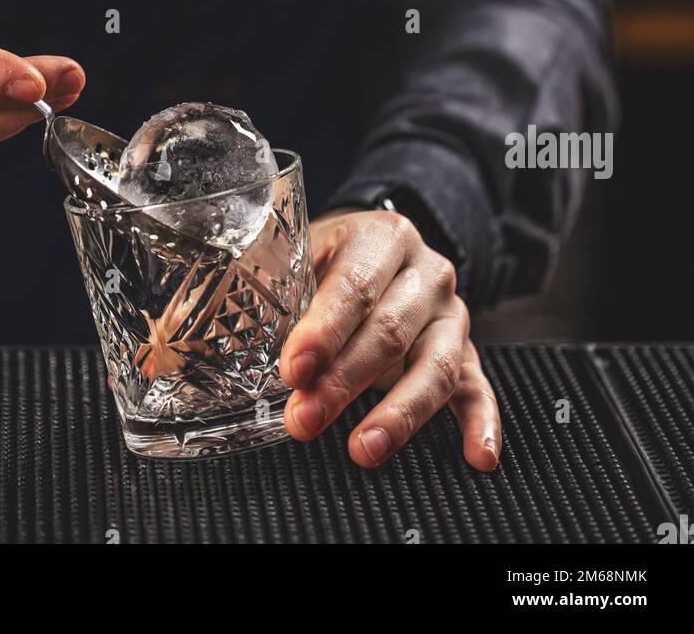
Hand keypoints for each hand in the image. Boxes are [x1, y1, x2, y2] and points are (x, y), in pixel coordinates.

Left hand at [279, 207, 500, 470]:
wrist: (377, 249)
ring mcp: (451, 314)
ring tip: (363, 450)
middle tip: (304, 419)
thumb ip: (275, 296)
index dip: (324, 331)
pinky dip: (482, 423)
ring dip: (398, 413)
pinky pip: (479, 388)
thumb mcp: (302, 257)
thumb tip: (211, 345)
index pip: (355, 285)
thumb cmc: (331, 262)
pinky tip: (478, 457)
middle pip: (390, 331)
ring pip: (435, 365)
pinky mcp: (466, 353)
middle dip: (344, 381)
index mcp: (383, 237)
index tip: (295, 369)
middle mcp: (427, 272)